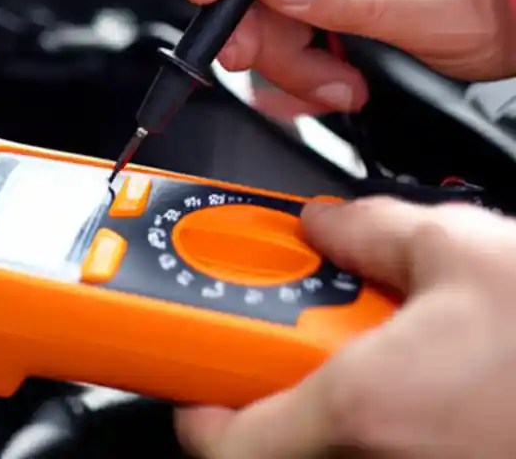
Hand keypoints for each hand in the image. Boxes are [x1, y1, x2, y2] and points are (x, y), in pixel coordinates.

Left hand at [174, 197, 515, 457]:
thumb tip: (327, 225)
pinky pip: (391, 448)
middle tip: (294, 339)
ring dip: (332, 399)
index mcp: (361, 409)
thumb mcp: (464, 251)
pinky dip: (388, 413)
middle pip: (277, 444)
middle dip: (274, 385)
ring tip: (376, 348)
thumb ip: (370, 232)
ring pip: (332, 447)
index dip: (198, 402)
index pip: (224, 444)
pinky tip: (427, 373)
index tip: (200, 362)